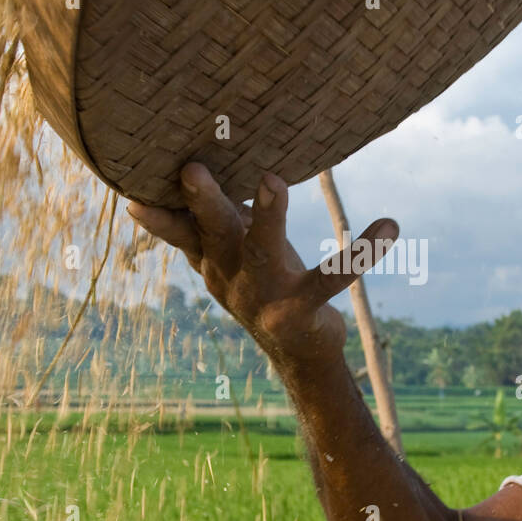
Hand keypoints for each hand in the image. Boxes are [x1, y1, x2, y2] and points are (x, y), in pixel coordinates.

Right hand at [127, 163, 398, 370]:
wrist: (298, 351)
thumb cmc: (261, 284)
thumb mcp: (228, 257)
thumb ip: (199, 225)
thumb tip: (157, 188)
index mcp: (214, 261)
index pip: (180, 234)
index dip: (157, 216)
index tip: (132, 193)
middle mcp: (232, 278)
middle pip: (215, 234)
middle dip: (204, 202)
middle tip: (193, 168)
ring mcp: (266, 296)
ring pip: (264, 250)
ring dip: (269, 214)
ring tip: (275, 180)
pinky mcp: (303, 310)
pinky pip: (334, 278)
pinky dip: (362, 252)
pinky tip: (390, 226)